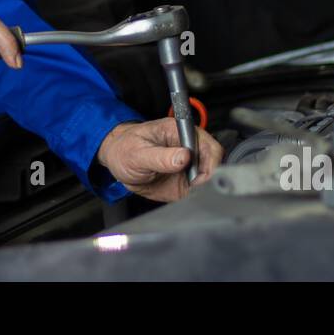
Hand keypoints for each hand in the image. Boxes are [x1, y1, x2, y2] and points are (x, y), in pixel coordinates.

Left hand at [95, 118, 223, 201]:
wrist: (117, 160)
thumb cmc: (125, 148)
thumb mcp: (137, 153)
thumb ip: (160, 157)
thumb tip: (184, 157)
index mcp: (181, 133)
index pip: (209, 146)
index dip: (211, 164)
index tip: (200, 179)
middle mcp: (189, 149)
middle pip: (215, 165)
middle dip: (209, 180)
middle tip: (193, 191)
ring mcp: (189, 166)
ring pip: (209, 181)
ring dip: (203, 191)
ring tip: (187, 196)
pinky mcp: (185, 183)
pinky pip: (198, 193)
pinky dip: (196, 199)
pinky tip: (186, 201)